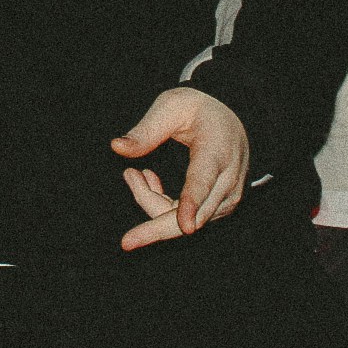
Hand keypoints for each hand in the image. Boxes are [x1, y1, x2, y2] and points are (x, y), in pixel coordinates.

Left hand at [111, 85, 249, 250]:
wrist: (229, 123)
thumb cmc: (197, 111)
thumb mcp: (171, 106)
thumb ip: (145, 129)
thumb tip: (117, 147)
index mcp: (217, 149)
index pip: (204, 181)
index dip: (193, 203)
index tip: (186, 226)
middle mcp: (228, 179)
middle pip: (194, 216)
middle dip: (157, 228)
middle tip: (126, 241)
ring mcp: (227, 198)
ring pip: (184, 221)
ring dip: (152, 201)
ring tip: (134, 174)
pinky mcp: (219, 209)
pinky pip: (186, 219)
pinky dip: (161, 204)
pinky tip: (149, 179)